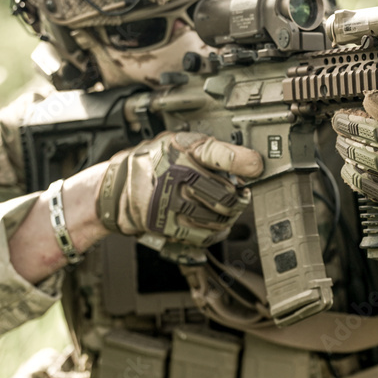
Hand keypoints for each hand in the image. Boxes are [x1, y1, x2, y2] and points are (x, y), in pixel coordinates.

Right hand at [96, 131, 262, 262]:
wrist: (120, 187)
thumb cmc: (158, 161)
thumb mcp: (180, 142)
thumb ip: (211, 149)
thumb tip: (248, 160)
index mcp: (182, 151)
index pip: (216, 155)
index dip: (242, 161)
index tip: (258, 165)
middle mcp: (175, 178)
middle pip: (225, 197)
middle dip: (240, 198)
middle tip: (242, 195)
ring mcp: (170, 205)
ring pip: (217, 219)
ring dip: (230, 217)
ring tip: (229, 209)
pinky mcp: (166, 226)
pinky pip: (203, 236)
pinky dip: (217, 232)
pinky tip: (218, 224)